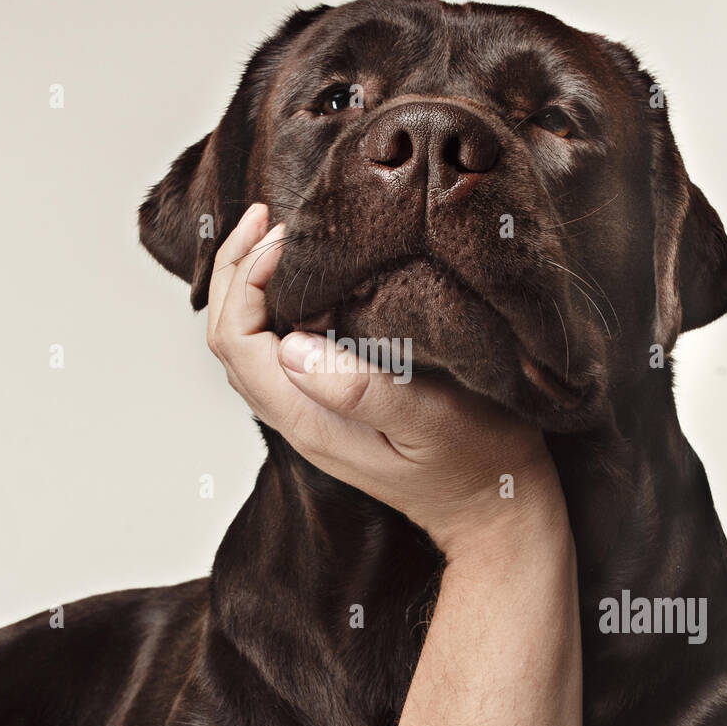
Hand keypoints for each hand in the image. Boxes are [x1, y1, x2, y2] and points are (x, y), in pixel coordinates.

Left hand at [205, 204, 567, 559]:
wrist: (497, 507)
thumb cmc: (477, 461)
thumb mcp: (429, 420)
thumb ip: (358, 388)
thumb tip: (290, 345)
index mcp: (309, 419)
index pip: (237, 341)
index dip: (247, 281)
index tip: (287, 239)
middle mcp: (296, 418)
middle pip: (229, 340)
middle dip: (236, 272)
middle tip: (267, 217)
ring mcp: (310, 415)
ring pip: (247, 346)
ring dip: (250, 287)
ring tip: (275, 236)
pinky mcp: (329, 408)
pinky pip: (276, 353)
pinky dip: (274, 307)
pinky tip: (305, 279)